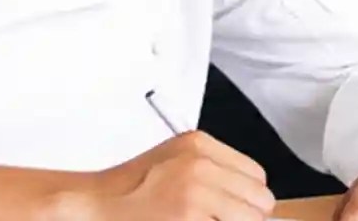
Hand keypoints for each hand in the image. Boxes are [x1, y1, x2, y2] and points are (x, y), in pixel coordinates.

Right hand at [75, 131, 276, 220]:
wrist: (95, 203)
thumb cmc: (132, 191)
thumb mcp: (176, 163)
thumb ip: (216, 172)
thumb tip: (261, 202)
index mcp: (198, 144)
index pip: (257, 176)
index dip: (247, 199)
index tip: (230, 210)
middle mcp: (199, 163)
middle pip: (261, 201)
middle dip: (246, 217)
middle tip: (215, 220)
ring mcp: (195, 192)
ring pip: (252, 219)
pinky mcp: (190, 217)